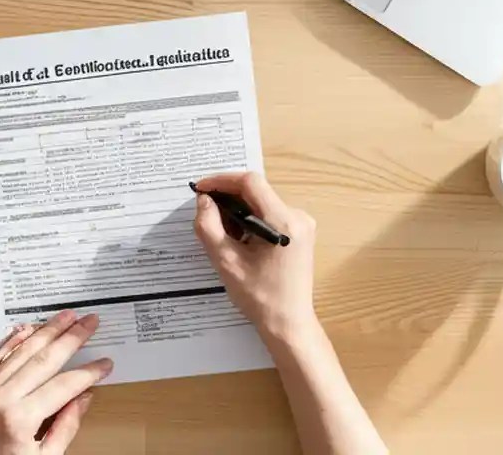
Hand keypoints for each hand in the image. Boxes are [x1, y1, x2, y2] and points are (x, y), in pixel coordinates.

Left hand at [0, 310, 112, 454]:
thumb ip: (64, 429)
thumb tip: (82, 398)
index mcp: (20, 421)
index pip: (64, 386)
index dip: (88, 373)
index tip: (105, 364)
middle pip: (43, 360)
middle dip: (70, 338)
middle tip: (89, 322)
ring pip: (17, 354)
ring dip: (43, 332)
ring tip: (64, 317)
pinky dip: (10, 344)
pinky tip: (25, 329)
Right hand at [193, 172, 318, 343]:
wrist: (288, 322)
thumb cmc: (258, 297)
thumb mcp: (226, 261)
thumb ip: (209, 227)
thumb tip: (203, 201)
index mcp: (283, 222)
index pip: (250, 183)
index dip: (222, 180)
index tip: (200, 190)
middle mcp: (298, 216)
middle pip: (257, 191)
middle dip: (228, 196)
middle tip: (205, 211)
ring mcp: (302, 223)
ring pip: (262, 202)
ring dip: (238, 209)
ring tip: (221, 230)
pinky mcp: (300, 232)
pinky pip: (270, 213)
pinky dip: (250, 218)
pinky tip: (238, 238)